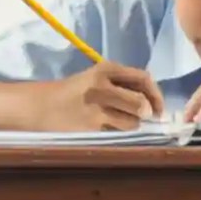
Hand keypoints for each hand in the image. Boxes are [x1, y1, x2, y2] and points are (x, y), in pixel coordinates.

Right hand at [38, 61, 165, 130]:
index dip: (156, 94)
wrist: (42, 106)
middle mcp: (103, 85)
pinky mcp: (92, 125)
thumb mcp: (96, 77)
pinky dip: (119, 131)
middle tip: (146, 117)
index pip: (143, 78)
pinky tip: (107, 127)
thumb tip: (152, 100)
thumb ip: (122, 84)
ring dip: (133, 123)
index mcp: (106, 68)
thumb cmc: (73, 91)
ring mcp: (97, 107)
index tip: (158, 107)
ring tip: (120, 121)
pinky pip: (118, 131)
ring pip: (133, 120)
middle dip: (148, 112)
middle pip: (141, 102)